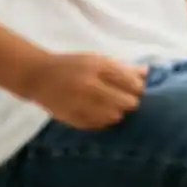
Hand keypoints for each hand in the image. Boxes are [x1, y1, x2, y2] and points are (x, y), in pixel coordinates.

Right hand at [23, 53, 146, 129]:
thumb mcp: (98, 60)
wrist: (38, 76)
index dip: (139, 87)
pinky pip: (98, 126)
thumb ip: (123, 68)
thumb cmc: (73, 65)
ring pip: (115, 117)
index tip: (137, 89)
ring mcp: (80, 104)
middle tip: (128, 100)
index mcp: (98, 68)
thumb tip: (148, 73)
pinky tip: (101, 114)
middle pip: (127, 103)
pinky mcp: (72, 119)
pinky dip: (104, 121)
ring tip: (113, 107)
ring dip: (118, 113)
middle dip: (131, 102)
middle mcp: (90, 86)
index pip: (132, 83)